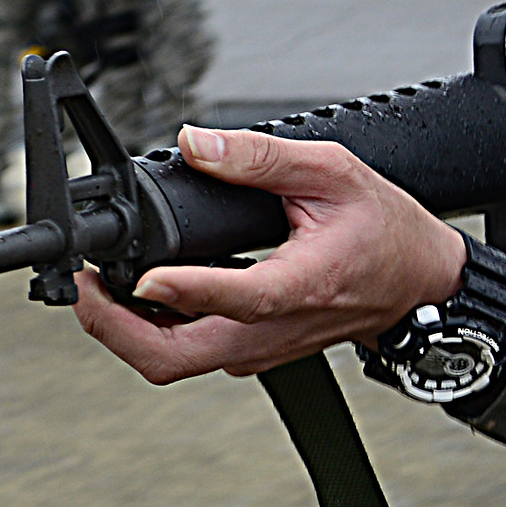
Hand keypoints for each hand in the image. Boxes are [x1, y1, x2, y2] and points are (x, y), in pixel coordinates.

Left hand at [71, 125, 473, 383]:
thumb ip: (262, 158)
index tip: (141, 274)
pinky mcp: (249, 353)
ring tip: (98, 286)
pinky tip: (137, 293)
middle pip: (173, 359)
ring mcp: (256, 350)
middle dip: (115, 329)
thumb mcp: (334, 174)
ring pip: (173, 363)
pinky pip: (187, 354)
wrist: (421, 286)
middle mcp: (269, 332)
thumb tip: (200, 143)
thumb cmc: (388, 234)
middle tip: (84, 288)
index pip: (231, 298)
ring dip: (125, 332)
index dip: (181, 289)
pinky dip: (151, 330)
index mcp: (298, 287)